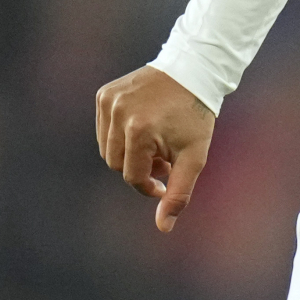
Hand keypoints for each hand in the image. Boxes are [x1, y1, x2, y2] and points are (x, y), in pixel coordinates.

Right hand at [95, 64, 214, 232]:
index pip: (133, 177)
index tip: (167, 177)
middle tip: (164, 157)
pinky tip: (142, 124)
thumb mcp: (194, 158)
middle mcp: (118, 114)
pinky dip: (120, 135)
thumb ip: (178, 193)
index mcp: (139, 131)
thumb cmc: (195, 118)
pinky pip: (104, 129)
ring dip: (129, 153)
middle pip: (116, 165)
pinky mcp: (104, 94)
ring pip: (107, 149)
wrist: (192, 72)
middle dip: (140, 167)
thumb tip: (163, 228)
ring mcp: (108, 102)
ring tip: (155, 141)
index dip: (150, 184)